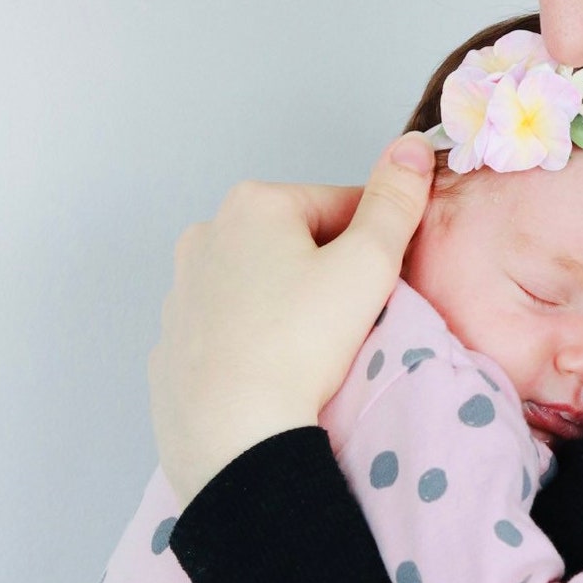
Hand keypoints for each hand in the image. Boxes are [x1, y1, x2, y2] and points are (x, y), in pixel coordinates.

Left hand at [149, 135, 434, 505]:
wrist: (232, 436)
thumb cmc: (301, 345)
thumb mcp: (368, 264)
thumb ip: (394, 201)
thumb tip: (411, 146)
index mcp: (253, 204)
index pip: (340, 204)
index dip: (375, 242)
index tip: (384, 285)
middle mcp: (205, 236)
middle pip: (294, 242)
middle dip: (326, 271)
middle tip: (351, 322)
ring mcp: (180, 292)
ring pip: (258, 285)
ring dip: (288, 304)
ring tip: (312, 353)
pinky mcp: (171, 345)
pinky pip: (228, 330)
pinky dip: (252, 341)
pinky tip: (274, 374)